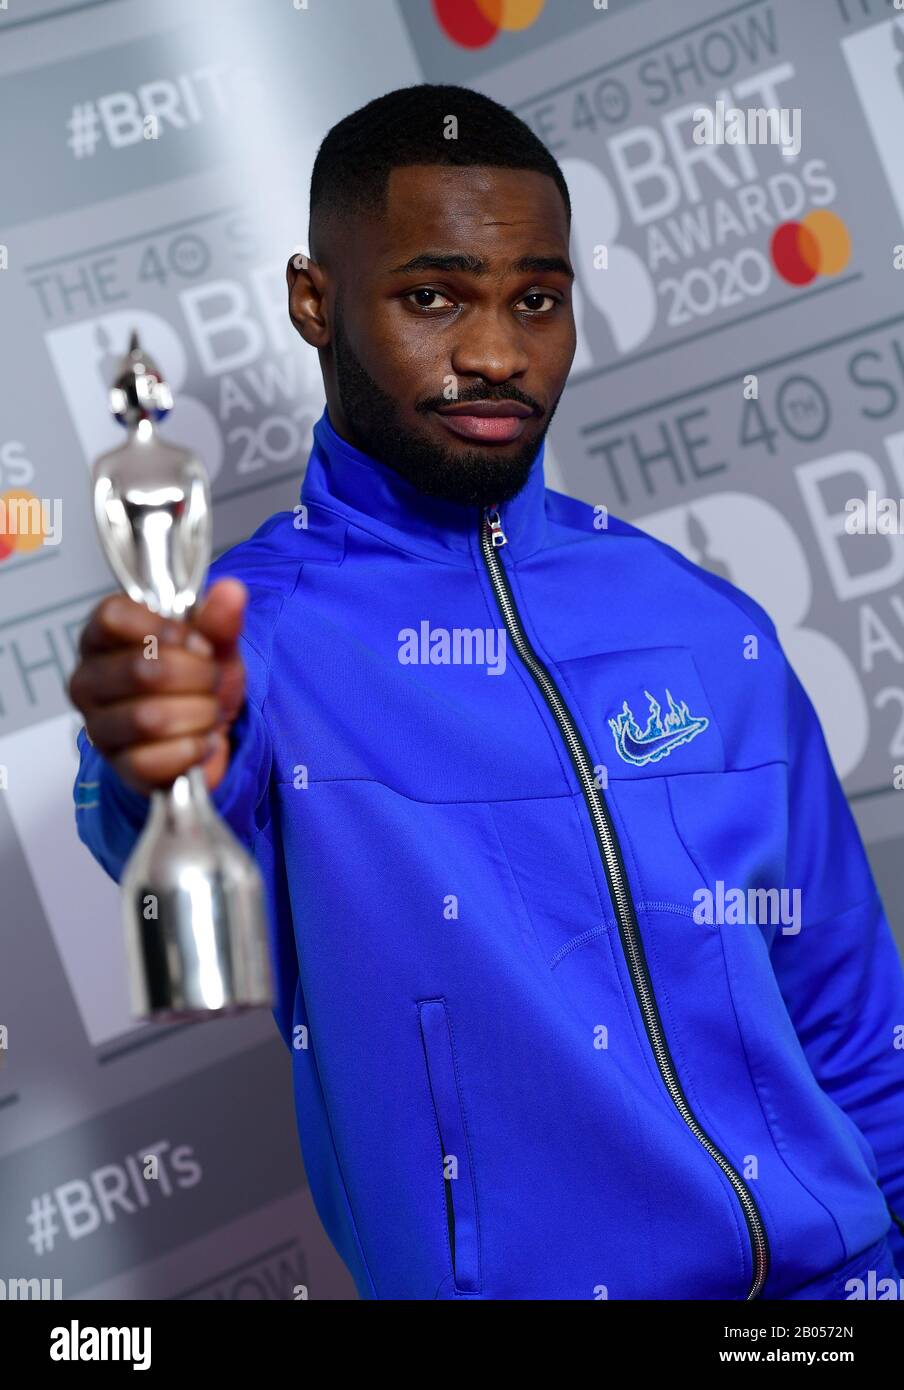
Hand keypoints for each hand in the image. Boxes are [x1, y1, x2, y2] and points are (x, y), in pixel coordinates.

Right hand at [68, 578, 248, 795]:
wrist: (206, 731)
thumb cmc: (196, 679)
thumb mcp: (214, 644)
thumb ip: (219, 619)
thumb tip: (231, 591)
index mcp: (102, 637)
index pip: (112, 617)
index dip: (166, 629)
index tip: (198, 644)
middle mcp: (88, 680)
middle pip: (143, 670)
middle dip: (198, 677)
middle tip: (211, 681)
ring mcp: (98, 727)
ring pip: (150, 718)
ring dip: (199, 714)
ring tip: (207, 712)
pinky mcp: (118, 767)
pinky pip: (154, 761)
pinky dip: (192, 750)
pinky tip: (201, 742)